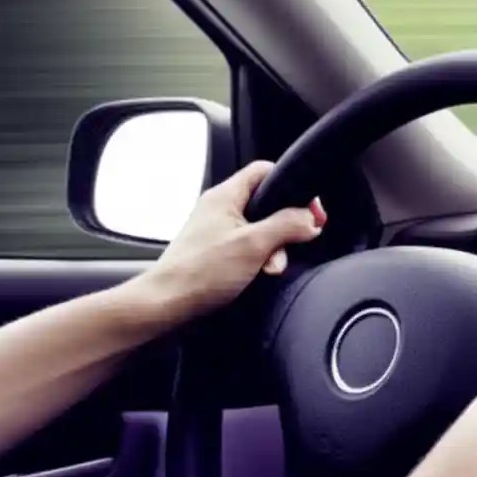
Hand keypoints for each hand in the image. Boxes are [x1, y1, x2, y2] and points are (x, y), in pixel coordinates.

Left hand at [123, 161, 326, 329]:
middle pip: (267, 204)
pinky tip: (257, 276)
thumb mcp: (254, 245)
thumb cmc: (200, 272)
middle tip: (289, 247)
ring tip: (269, 268)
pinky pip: (247, 249)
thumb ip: (287, 225)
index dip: (292, 186)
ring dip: (272, 249)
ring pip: (259, 230)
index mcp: (224, 195)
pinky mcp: (214, 253)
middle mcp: (219, 209)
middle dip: (284, 228)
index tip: (310, 212)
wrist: (165, 305)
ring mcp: (215, 231)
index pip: (265, 171)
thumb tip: (311, 218)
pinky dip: (258, 261)